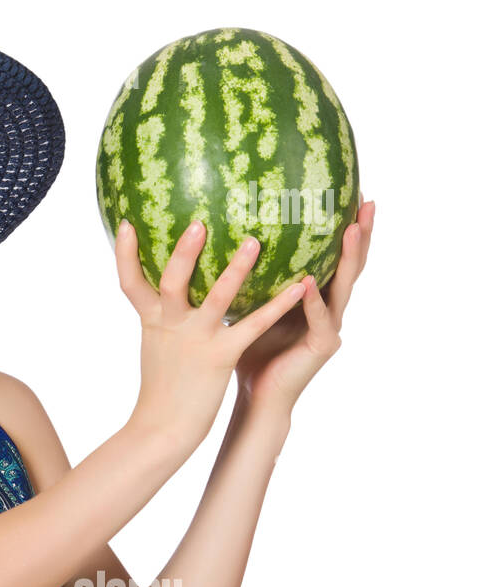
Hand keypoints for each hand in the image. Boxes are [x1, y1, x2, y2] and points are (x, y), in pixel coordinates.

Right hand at [117, 215, 309, 450]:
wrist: (163, 428)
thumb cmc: (162, 390)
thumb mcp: (155, 347)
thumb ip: (161, 320)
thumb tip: (165, 301)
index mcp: (152, 321)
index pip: (129, 282)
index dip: (124, 254)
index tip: (125, 224)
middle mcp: (170, 325)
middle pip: (172, 280)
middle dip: (184, 251)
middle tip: (198, 222)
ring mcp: (196, 339)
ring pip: (217, 297)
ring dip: (237, 268)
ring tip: (255, 241)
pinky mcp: (221, 356)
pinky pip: (254, 324)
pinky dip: (278, 304)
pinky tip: (299, 286)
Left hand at [234, 195, 374, 414]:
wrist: (255, 395)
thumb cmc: (248, 350)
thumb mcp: (246, 305)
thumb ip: (246, 277)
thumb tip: (218, 237)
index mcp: (313, 296)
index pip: (332, 255)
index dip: (342, 226)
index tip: (347, 191)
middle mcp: (328, 308)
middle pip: (349, 264)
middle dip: (360, 232)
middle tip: (366, 199)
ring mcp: (329, 326)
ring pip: (344, 286)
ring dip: (348, 257)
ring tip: (351, 229)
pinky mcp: (322, 346)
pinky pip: (319, 318)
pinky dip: (314, 299)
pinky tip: (309, 281)